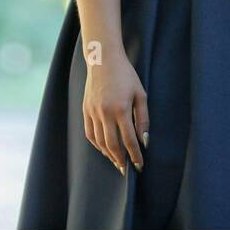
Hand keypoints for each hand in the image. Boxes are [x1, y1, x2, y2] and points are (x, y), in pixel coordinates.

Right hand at [82, 47, 147, 175]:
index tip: (139, 165)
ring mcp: (93, 112)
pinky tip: (104, 148)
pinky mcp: (85, 110)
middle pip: (112, 145)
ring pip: (100, 141)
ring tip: (117, 161)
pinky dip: (97, 144)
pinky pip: (90, 133)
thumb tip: (144, 140)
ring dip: (109, 154)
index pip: (129, 140)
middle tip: (127, 169)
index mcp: (121, 109)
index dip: (135, 155)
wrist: (103, 59)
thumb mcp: (140, 94)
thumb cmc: (125, 75)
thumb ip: (143, 118)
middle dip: (121, 160)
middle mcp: (105, 113)